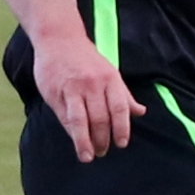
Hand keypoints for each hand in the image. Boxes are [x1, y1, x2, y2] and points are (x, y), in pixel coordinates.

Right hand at [33, 33, 144, 160]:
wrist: (59, 39)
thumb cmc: (87, 59)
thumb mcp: (110, 72)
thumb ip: (123, 95)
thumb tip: (140, 112)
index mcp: (110, 79)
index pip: (120, 108)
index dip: (122, 128)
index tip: (121, 144)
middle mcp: (93, 84)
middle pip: (101, 118)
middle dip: (103, 139)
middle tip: (104, 152)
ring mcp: (73, 88)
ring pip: (81, 121)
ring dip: (85, 142)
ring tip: (89, 156)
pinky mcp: (54, 91)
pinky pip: (64, 116)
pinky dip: (71, 132)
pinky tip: (76, 141)